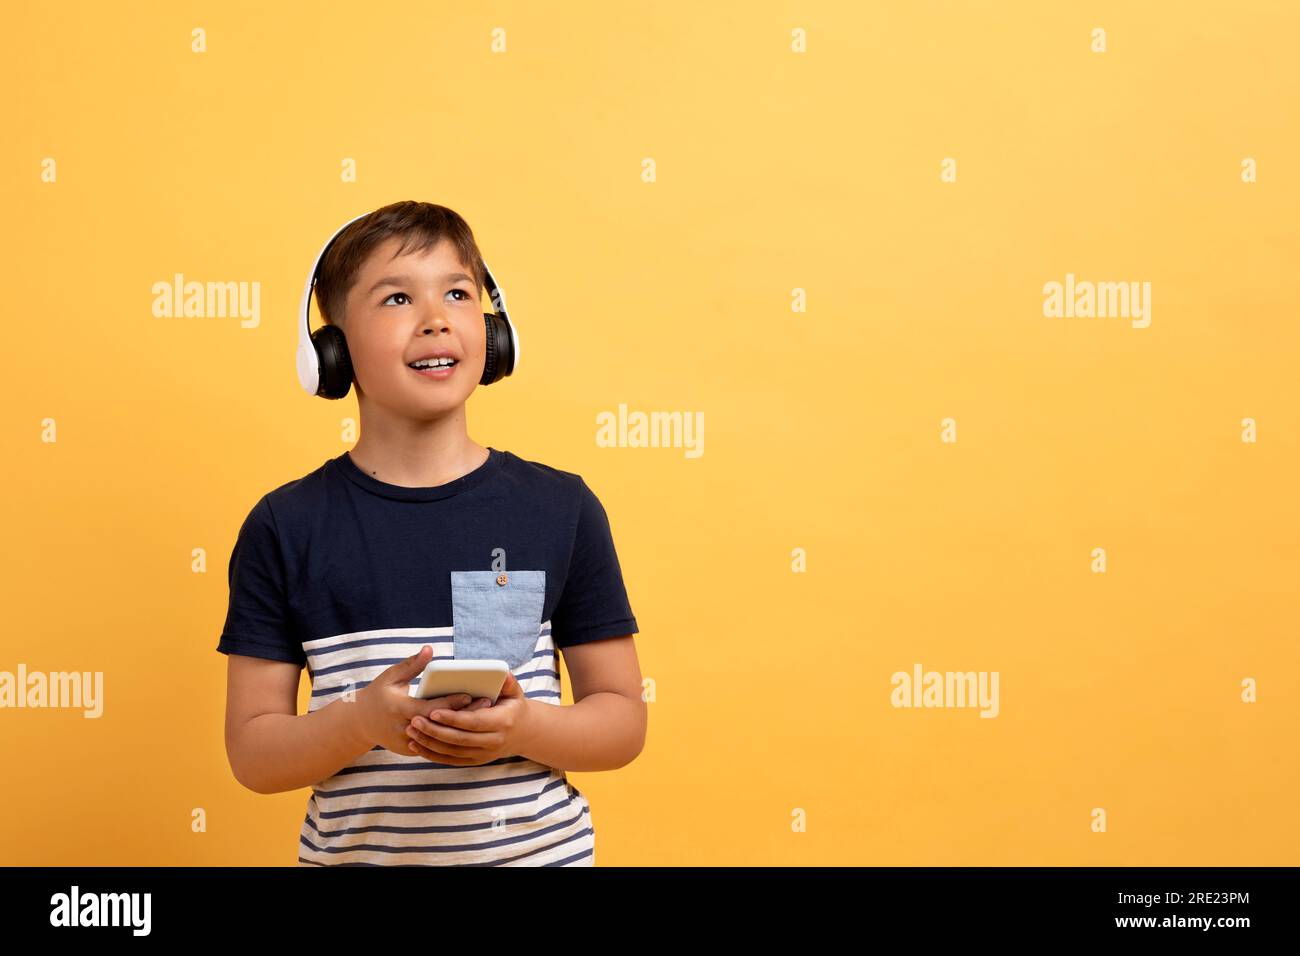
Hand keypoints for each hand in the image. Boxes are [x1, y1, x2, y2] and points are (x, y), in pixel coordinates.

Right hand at [354, 645, 474, 757]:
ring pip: (439, 738)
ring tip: (484, 716)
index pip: (430, 707)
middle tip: (486, 705)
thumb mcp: (392, 676)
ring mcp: (407, 744)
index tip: (471, 694)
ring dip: (461, 728)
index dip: (451, 702)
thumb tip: (430, 649)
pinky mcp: (411, 751)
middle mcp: (403, 729)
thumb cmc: (379, 694)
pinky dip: (452, 736)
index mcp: (398, 709)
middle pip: (439, 724)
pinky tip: (470, 727)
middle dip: (463, 715)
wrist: (360, 723)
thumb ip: (412, 664)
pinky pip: (435, 745)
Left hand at [405, 671, 532, 765]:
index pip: (473, 722)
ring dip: (429, 743)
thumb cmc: (513, 707)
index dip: (453, 718)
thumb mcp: (515, 692)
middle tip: (414, 720)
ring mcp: (483, 755)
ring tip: (411, 730)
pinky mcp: (474, 761)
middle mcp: (493, 742)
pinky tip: (416, 745)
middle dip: (435, 731)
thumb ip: (507, 682)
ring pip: (451, 752)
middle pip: (459, 739)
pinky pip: (450, 760)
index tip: (433, 711)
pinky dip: (432, 754)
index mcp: (502, 722)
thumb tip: (502, 672)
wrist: (522, 733)